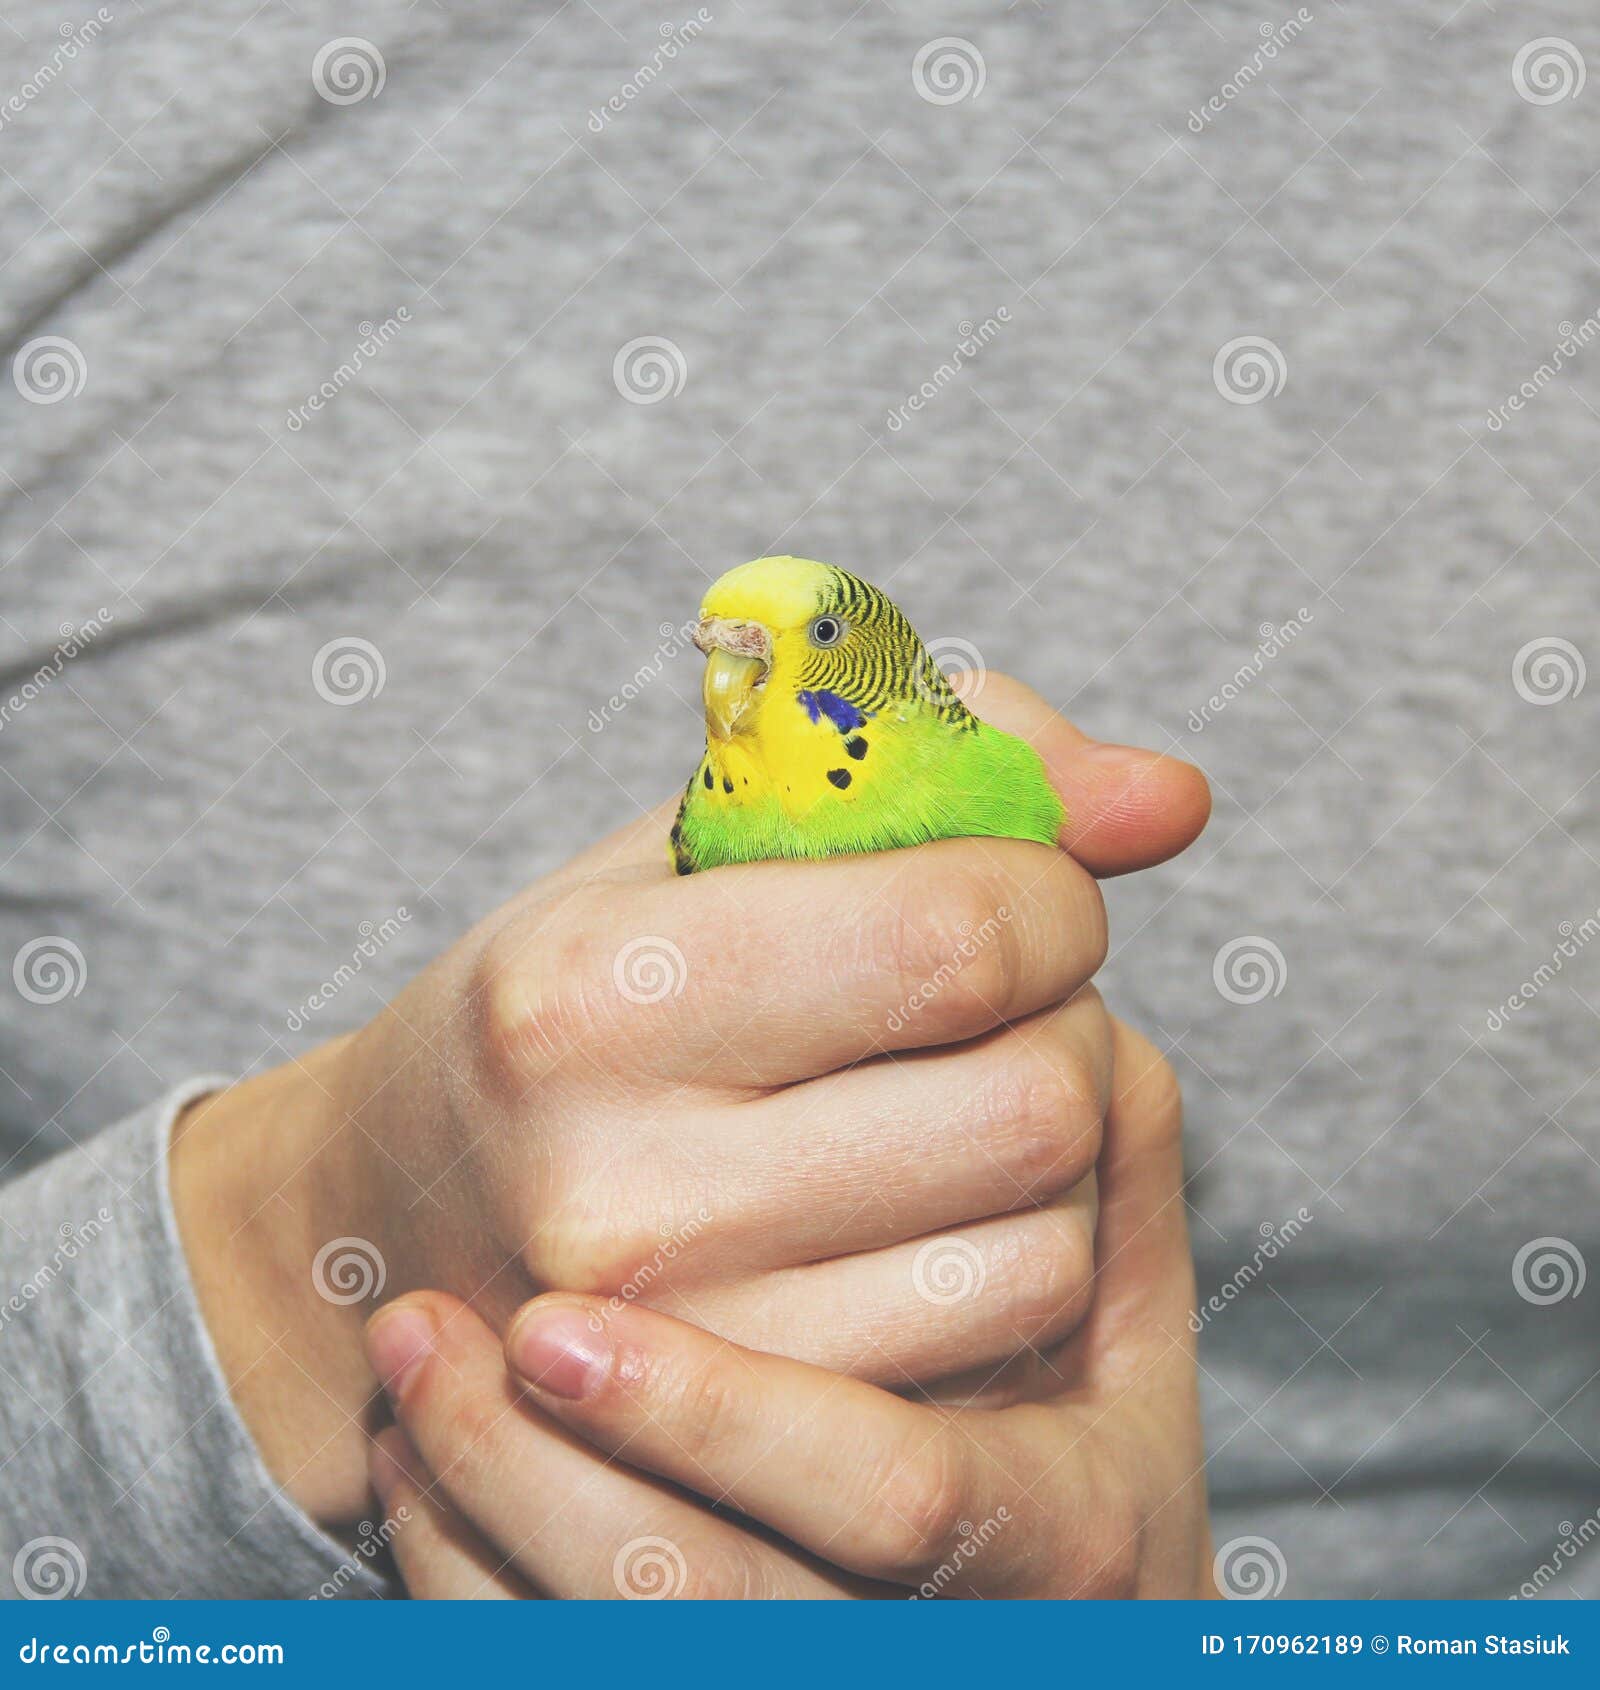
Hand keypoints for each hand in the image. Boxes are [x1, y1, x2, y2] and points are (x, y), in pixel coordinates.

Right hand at [171, 676, 1208, 1527]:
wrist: (410, 1192)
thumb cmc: (582, 984)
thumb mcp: (711, 835)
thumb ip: (946, 768)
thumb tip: (1170, 801)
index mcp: (594, 990)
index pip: (957, 935)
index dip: (1050, 891)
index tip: (1019, 891)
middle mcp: (618, 1185)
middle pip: (1030, 1104)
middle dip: (1067, 1021)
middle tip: (997, 999)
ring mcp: (677, 1346)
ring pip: (1044, 1243)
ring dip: (1061, 1149)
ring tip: (964, 1095)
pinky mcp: (737, 1442)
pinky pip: (1000, 1348)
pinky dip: (1023, 1252)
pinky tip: (942, 1199)